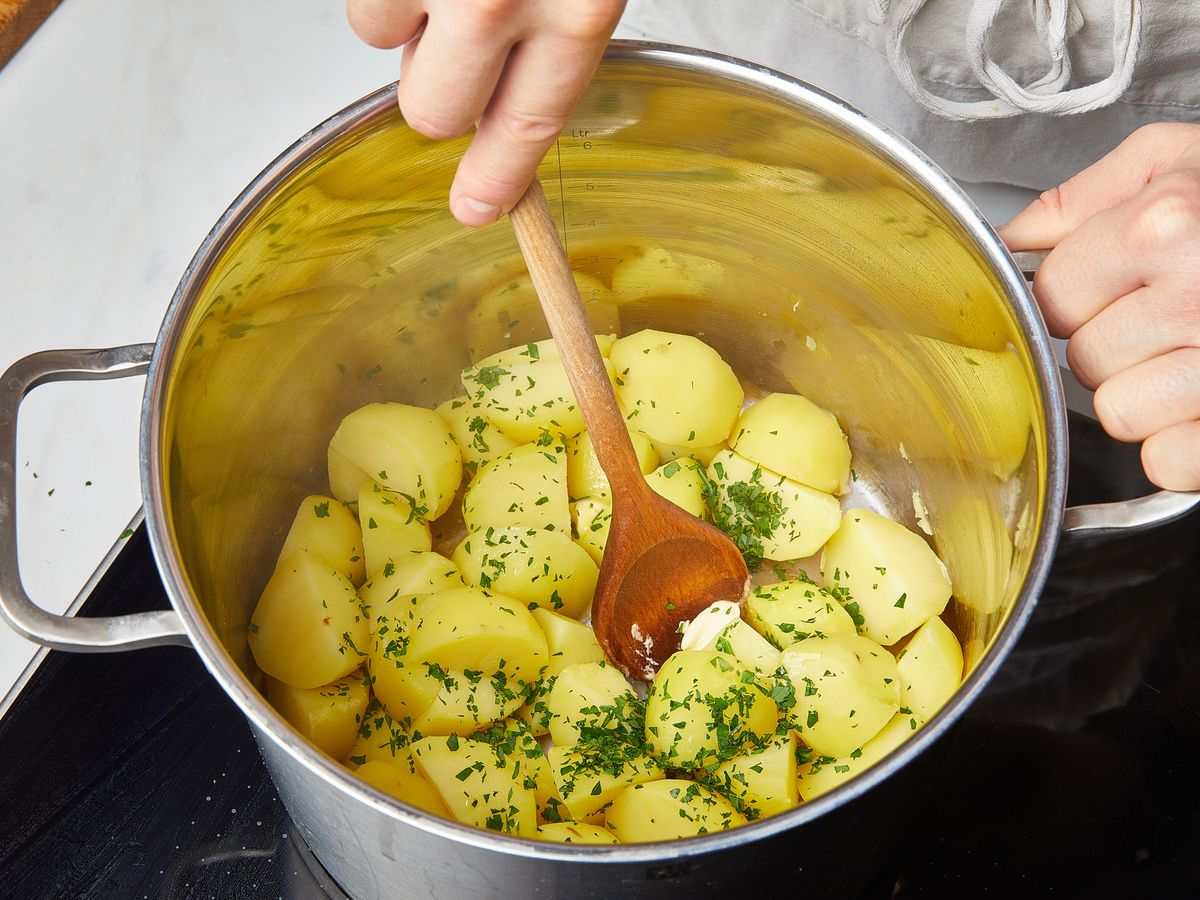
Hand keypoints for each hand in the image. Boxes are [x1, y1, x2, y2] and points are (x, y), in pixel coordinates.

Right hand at [346, 0, 625, 225]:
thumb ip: (553, 33)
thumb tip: (504, 100)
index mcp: (578, 8)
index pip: (528, 127)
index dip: (497, 176)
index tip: (477, 208)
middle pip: (436, 110)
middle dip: (442, 84)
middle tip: (464, 39)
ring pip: (381, 41)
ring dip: (407, 17)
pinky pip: (363, 4)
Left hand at [999, 123, 1199, 490]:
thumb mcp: (1177, 160)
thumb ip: (1081, 198)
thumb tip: (1009, 240)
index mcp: (1166, 227)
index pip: (1050, 296)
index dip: (1074, 296)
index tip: (1109, 288)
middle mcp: (1197, 296)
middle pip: (1083, 360)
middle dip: (1114, 344)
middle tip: (1167, 317)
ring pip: (1117, 415)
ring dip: (1146, 394)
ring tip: (1193, 353)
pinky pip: (1168, 460)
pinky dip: (1181, 443)